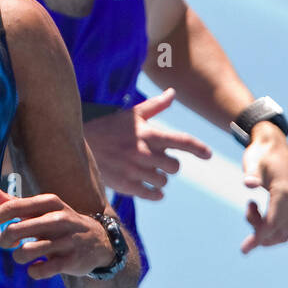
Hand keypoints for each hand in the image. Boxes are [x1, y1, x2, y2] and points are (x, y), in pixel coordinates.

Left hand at [0, 183, 112, 279]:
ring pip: (27, 251)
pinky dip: (34, 271)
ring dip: (19, 256)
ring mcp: (67, 240)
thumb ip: (10, 201)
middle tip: (8, 243)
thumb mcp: (39, 210)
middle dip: (5, 240)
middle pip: (16, 230)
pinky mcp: (72, 260)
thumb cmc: (58, 224)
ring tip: (25, 254)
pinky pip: (42, 269)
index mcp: (48, 202)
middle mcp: (58, 218)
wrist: (100, 242)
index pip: (13, 207)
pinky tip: (37, 267)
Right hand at [84, 88, 210, 199]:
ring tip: (146, 172)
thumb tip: (172, 92)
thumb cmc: (108, 129)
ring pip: (164, 181)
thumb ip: (155, 106)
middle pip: (175, 166)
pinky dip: (155, 193)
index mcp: (148, 133)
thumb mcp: (131, 114)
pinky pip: (153, 195)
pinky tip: (150, 188)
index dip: (198, 148)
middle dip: (168, 164)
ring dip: (159, 178)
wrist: (79, 146)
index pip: (182, 141)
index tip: (208, 155)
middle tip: (156, 161)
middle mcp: (144, 152)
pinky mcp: (126, 185)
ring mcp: (135, 170)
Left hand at [240, 122, 287, 253]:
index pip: (273, 223)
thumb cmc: (261, 155)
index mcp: (285, 193)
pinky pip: (282, 228)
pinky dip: (267, 226)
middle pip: (278, 233)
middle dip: (259, 233)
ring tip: (250, 207)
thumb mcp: (253, 161)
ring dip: (262, 229)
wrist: (274, 147)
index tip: (244, 249)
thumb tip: (248, 184)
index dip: (258, 237)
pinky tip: (255, 208)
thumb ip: (251, 173)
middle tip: (247, 210)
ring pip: (281, 233)